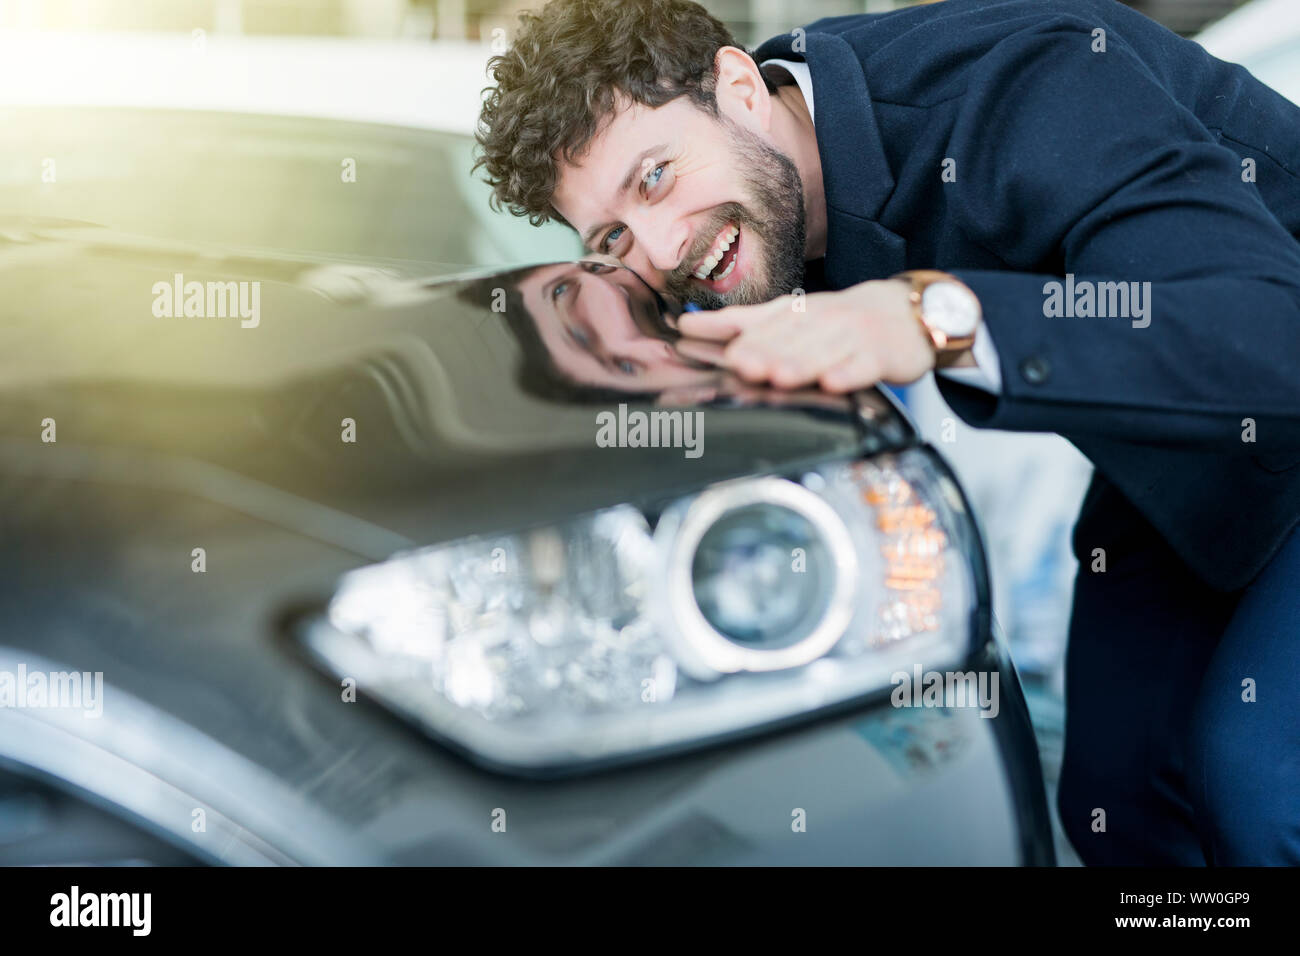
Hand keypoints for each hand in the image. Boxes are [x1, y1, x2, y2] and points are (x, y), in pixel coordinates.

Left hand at [673, 280, 940, 392]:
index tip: (690, 332)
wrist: (906, 313)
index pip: (755, 320)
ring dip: (800, 363)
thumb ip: (741, 324)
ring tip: (777, 376)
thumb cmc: (839, 321)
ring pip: (823, 351)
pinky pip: (863, 366)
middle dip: (762, 350)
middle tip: (738, 363)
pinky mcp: (880, 356)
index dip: (724, 327)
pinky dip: (849, 373)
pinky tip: (833, 382)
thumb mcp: (791, 316)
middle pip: (787, 337)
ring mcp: (851, 338)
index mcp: (795, 312)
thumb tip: (686, 325)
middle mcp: (820, 321)